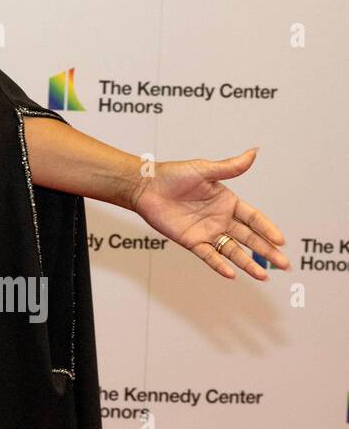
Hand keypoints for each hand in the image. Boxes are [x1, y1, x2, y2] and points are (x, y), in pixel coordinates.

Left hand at [130, 148, 287, 279]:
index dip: (267, 229)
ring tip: (263, 276)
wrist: (145, 187)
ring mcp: (207, 231)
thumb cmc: (172, 175)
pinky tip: (232, 274)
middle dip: (267, 251)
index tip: (281, 241)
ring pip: (232, 250)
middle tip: (284, 265)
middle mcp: (220, 219)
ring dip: (248, 263)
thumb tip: (253, 152)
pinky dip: (219, 264)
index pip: (254, 218)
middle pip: (249, 238)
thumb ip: (230, 167)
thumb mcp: (204, 170)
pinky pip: (208, 255)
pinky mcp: (191, 241)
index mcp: (227, 202)